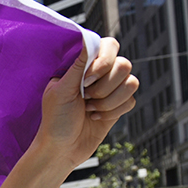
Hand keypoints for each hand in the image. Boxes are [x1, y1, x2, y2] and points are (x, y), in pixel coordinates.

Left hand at [34, 37, 137, 168]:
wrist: (62, 149)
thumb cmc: (56, 119)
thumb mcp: (61, 90)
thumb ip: (77, 65)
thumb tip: (86, 38)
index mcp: (84, 65)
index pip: (109, 45)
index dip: (104, 62)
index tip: (86, 80)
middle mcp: (100, 74)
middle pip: (124, 64)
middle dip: (104, 87)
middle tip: (85, 98)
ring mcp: (111, 89)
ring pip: (131, 83)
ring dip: (108, 101)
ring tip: (89, 109)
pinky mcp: (119, 105)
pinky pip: (131, 100)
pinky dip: (112, 112)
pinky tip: (95, 118)